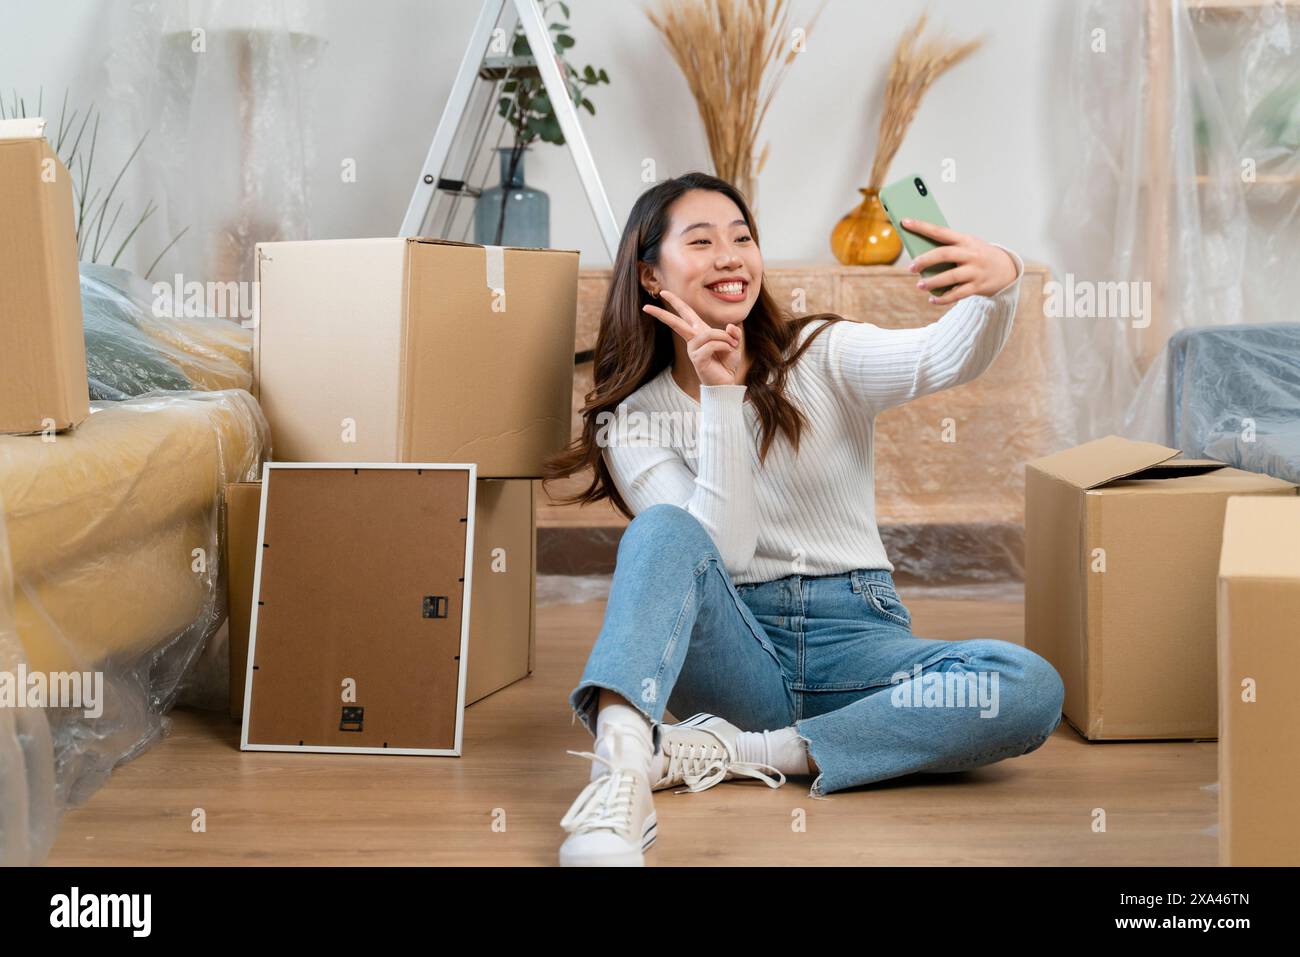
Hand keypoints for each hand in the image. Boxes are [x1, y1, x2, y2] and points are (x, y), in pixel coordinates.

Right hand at [642, 290, 742, 386]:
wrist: (726, 383)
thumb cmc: (727, 363)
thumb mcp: (734, 343)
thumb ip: (733, 333)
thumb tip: (729, 327)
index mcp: (699, 332)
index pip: (685, 314)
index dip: (675, 302)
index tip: (662, 293)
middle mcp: (693, 339)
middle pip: (676, 322)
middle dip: (663, 312)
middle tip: (648, 305)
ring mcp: (693, 349)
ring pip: (708, 334)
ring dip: (724, 338)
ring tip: (732, 345)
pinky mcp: (697, 358)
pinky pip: (712, 345)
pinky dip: (724, 346)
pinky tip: (728, 352)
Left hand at [901, 218, 1018, 304]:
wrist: (1006, 269)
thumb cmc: (977, 255)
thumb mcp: (967, 246)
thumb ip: (948, 249)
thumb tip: (919, 255)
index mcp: (965, 240)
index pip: (940, 231)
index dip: (922, 226)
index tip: (905, 222)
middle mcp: (970, 254)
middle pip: (944, 254)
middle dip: (925, 260)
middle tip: (911, 267)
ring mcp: (975, 271)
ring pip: (951, 276)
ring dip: (933, 282)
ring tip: (920, 285)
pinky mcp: (978, 286)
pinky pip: (958, 294)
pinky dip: (943, 298)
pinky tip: (932, 299)